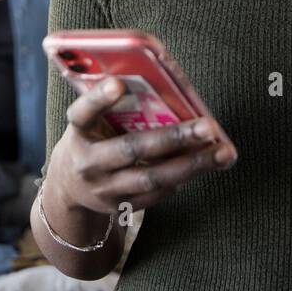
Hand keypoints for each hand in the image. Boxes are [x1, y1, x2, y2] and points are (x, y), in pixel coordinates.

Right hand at [45, 75, 237, 219]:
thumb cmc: (93, 139)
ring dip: (191, 165)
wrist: (68, 188)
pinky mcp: (119, 207)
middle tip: (208, 127)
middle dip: (174, 137)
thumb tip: (167, 89)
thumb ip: (115, 108)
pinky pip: (157, 193)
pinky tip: (206, 164)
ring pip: (151, 177)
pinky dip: (183, 177)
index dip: (99, 98)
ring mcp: (104, 189)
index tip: (118, 83)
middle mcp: (88, 162)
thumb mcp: (92, 122)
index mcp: (78, 132)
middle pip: (132, 149)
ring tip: (223, 153)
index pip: (83, 113)